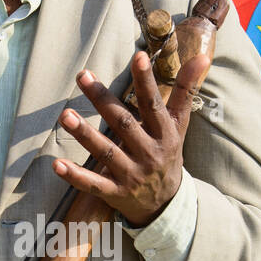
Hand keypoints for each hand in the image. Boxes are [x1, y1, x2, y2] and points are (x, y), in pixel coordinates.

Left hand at [51, 47, 209, 227]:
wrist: (166, 204)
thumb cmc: (168, 154)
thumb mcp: (179, 124)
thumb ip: (186, 91)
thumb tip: (203, 56)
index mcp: (165, 134)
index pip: (155, 104)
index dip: (147, 81)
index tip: (138, 57)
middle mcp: (149, 153)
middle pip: (124, 124)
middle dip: (103, 100)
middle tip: (83, 77)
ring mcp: (131, 175)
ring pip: (106, 153)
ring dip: (85, 135)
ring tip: (65, 116)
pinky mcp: (115, 193)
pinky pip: (93, 185)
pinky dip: (75, 176)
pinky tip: (57, 165)